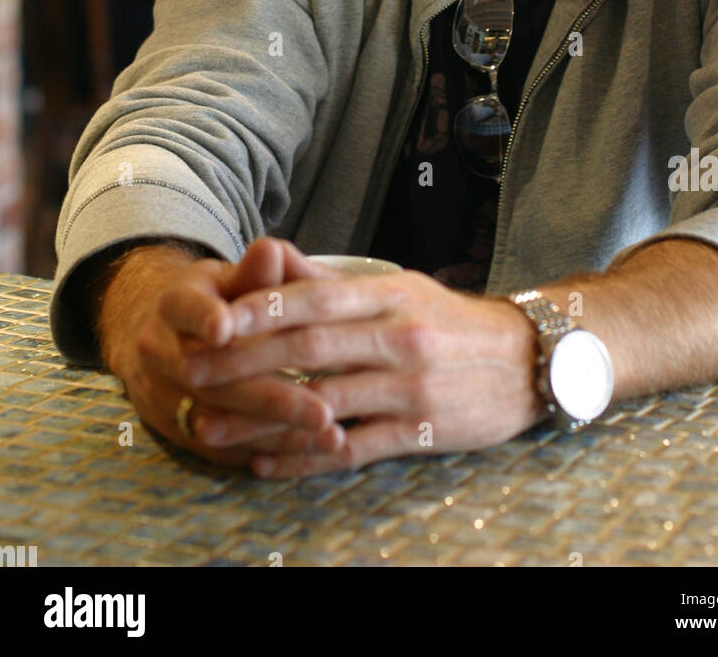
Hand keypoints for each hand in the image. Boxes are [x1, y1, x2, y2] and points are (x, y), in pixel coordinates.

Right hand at [112, 238, 345, 469]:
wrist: (163, 338)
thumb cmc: (216, 300)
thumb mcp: (231, 277)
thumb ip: (256, 272)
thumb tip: (272, 249)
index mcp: (173, 304)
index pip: (185, 308)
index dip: (202, 316)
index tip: (224, 326)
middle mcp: (158, 352)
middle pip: (211, 379)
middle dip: (269, 396)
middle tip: (323, 410)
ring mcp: (163, 397)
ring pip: (218, 422)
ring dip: (277, 431)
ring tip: (332, 433)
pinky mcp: (177, 433)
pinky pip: (224, 451)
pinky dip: (269, 452)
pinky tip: (313, 450)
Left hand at [183, 258, 543, 477]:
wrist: (529, 361)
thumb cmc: (451, 321)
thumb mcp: (399, 288)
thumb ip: (333, 282)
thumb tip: (272, 255)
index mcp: (390, 295)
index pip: (315, 298)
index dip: (259, 309)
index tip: (209, 319)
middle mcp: (400, 337)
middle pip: (309, 349)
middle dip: (242, 361)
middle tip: (189, 371)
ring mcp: (411, 387)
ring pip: (322, 404)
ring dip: (259, 419)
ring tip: (208, 428)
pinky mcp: (422, 432)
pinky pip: (352, 448)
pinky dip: (305, 458)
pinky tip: (266, 463)